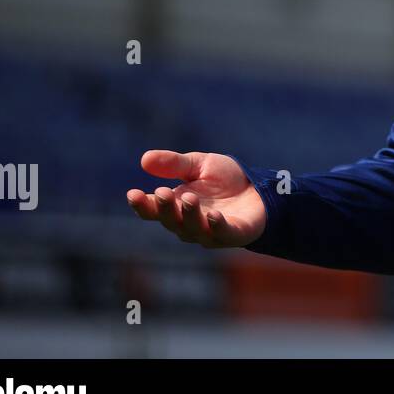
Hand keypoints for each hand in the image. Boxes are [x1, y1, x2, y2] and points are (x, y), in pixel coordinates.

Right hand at [127, 150, 264, 247]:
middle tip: (163, 193)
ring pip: (193, 229)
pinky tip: (213, 215)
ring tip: (189, 198)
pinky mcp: (234, 234)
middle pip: (171, 221)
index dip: (142, 204)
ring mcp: (210, 232)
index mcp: (176, 206)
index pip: (153, 209)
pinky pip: (222, 234)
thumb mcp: (199, 165)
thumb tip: (144, 159)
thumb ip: (174, 164)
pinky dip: (216, 226)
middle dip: (165, 208)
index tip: (133, 194)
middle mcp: (188, 223)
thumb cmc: (225, 180)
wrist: (260, 187)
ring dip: (189, 215)